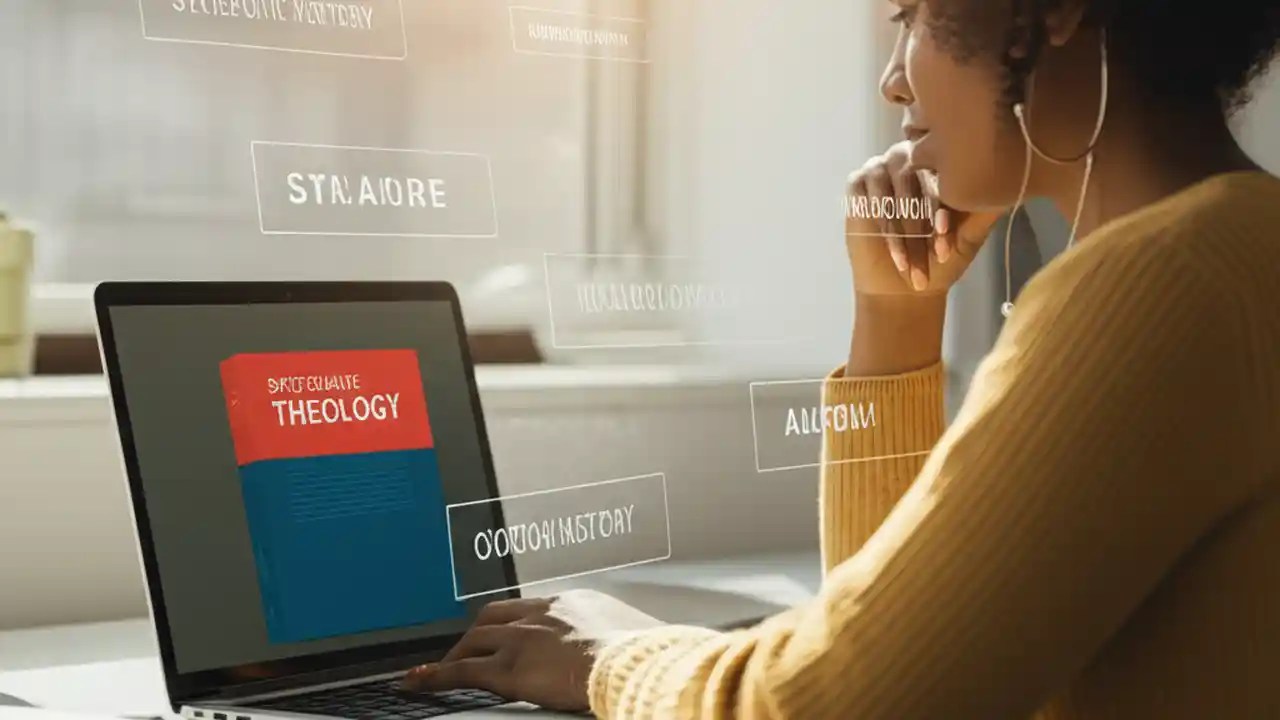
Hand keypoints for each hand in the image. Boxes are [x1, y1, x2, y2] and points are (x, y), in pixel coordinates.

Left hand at [400, 591, 664, 711]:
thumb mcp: (634, 636)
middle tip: (466, 649)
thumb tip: (635, 652)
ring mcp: (521, 639)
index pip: (530, 608)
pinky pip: (462, 672)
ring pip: (474, 641)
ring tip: (439, 670)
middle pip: (494, 617)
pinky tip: (418, 684)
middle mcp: (541, 614)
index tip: (507, 631)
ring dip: (455, 655)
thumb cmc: (642, 655)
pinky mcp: (508, 669)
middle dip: (477, 633)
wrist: (630, 664)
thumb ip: (620, 638)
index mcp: (572, 603)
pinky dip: (435, 677)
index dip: (512, 622)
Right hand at [845, 141, 999, 296]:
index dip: (942, 201)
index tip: (946, 234)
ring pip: (890, 187)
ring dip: (903, 227)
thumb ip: (986, 210)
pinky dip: (883, 227)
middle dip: (922, 217)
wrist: (905, 289)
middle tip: (932, 251)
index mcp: (938, 165)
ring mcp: (880, 169)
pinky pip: (867, 197)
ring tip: (913, 261)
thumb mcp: (968, 236)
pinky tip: (895, 253)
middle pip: (913, 173)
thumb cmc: (940, 261)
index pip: (941, 169)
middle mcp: (908, 160)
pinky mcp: (857, 187)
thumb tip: (1012, 186)